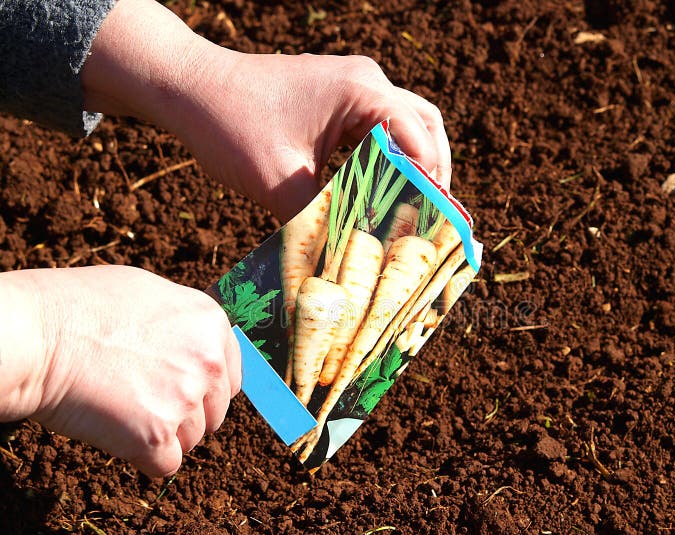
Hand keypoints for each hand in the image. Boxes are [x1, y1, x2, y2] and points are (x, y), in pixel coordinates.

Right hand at [2, 266, 240, 477]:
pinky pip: (166, 465)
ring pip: (191, 440)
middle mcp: (208, 362)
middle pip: (214, 412)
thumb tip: (198, 347)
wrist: (35, 336)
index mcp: (211, 323)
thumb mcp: (148, 294)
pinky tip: (115, 433)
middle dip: (184, 414)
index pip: (230, 377)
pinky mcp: (157, 434)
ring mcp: (185, 399)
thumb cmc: (77, 308)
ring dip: (161, 436)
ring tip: (120, 410)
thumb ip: (183, 325)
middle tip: (141, 401)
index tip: (178, 392)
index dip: (204, 390)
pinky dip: (142, 458)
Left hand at [81, 0, 451, 220]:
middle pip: (424, 127)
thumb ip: (318, 220)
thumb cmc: (228, 125)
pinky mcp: (336, 97)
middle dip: (434, 173)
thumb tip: (347, 261)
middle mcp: (365, 82)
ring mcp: (351, 85)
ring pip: (405, 124)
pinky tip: (381, 190)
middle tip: (432, 219)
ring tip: (415, 208)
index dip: (432, 184)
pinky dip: (388, 157)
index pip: (418, 139)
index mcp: (360, 91)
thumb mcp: (277, 182)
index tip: (433, 225)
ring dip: (414, 164)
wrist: (188, 88)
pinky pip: (378, 126)